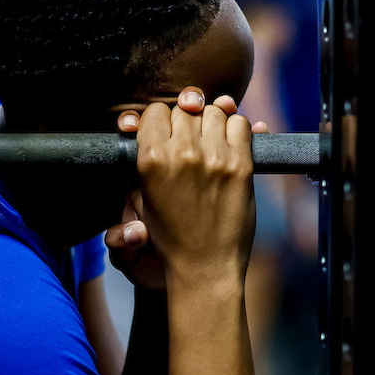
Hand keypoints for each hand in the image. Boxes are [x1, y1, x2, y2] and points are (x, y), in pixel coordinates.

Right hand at [105, 87, 267, 287]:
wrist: (205, 266)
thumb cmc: (170, 234)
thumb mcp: (139, 198)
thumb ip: (134, 159)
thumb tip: (133, 123)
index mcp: (150, 159)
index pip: (154, 111)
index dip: (161, 119)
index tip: (166, 131)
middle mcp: (181, 153)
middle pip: (184, 109)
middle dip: (186, 119)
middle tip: (190, 139)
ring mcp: (214, 158)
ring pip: (213, 111)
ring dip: (212, 121)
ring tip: (209, 141)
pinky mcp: (240, 166)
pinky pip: (240, 124)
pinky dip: (236, 129)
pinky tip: (229, 145)